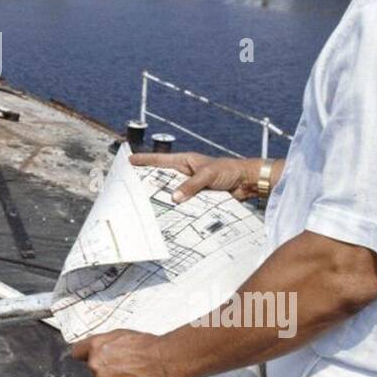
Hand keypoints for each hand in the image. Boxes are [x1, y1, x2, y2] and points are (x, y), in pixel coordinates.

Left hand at [71, 329, 177, 376]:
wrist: (165, 362)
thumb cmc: (148, 347)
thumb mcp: (121, 335)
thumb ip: (103, 344)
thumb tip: (92, 352)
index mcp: (96, 347)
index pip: (77, 353)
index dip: (85, 356)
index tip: (89, 359)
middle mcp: (95, 366)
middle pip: (93, 372)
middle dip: (105, 372)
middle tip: (124, 370)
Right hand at [130, 151, 262, 202]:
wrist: (247, 182)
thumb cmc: (228, 171)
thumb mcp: (207, 175)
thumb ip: (191, 186)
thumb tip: (174, 197)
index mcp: (186, 162)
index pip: (161, 160)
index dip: (145, 160)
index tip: (129, 161)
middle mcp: (186, 173)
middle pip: (163, 178)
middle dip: (149, 182)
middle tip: (132, 188)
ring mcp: (192, 186)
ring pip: (173, 192)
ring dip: (164, 198)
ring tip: (147, 206)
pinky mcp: (199, 197)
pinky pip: (184, 203)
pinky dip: (178, 208)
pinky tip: (169, 216)